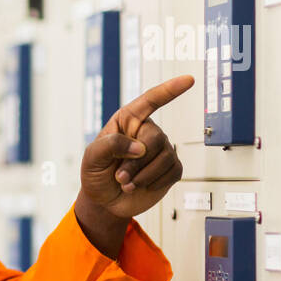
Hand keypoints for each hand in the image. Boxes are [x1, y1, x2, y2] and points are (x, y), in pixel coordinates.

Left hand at [80, 75, 193, 219]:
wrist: (105, 201)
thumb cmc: (96, 174)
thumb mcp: (92, 157)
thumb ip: (111, 145)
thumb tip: (140, 147)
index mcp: (127, 121)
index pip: (150, 101)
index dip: (169, 90)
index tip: (188, 80)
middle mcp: (146, 132)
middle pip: (154, 139)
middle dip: (136, 162)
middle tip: (120, 177)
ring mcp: (161, 150)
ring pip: (164, 158)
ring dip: (142, 175)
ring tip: (126, 184)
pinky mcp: (170, 169)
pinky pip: (172, 172)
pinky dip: (154, 182)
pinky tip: (141, 185)